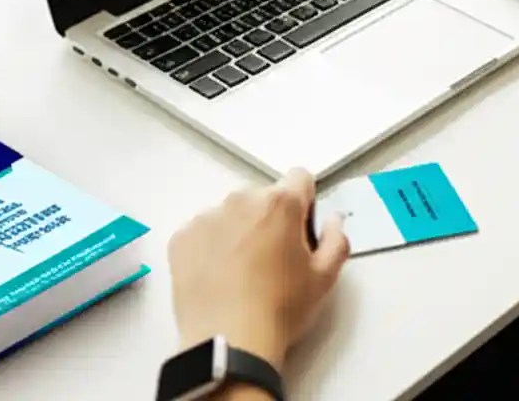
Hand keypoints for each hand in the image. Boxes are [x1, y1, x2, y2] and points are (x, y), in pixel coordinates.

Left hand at [168, 169, 349, 370]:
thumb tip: (332, 221)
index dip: (305, 202)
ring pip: (230, 213)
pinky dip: (210, 246)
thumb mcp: (324, 278)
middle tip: (273, 259)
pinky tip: (218, 276)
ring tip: (242, 272)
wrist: (228, 342)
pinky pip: (202, 231)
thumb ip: (336, 239)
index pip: (300, 178)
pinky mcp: (182, 238)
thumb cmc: (280, 310)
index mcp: (281, 203)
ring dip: (239, 230)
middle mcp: (241, 200)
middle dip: (270, 218)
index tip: (300, 229)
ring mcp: (207, 217)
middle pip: (263, 196)